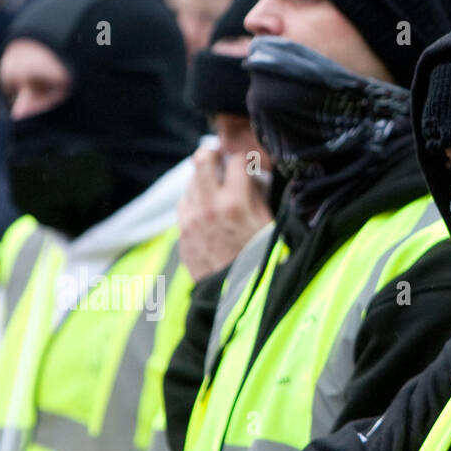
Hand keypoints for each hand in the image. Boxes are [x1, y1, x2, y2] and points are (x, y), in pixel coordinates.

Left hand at [177, 146, 272, 279]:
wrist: (238, 297)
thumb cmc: (261, 264)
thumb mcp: (268, 228)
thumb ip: (257, 197)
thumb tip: (252, 176)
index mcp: (235, 204)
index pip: (235, 161)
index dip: (242, 157)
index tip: (245, 160)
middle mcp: (208, 207)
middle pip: (201, 160)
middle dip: (212, 154)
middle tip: (220, 157)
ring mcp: (191, 220)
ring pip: (190, 182)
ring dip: (204, 180)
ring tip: (217, 190)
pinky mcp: (183, 234)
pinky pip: (184, 205)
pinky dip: (195, 201)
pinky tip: (207, 209)